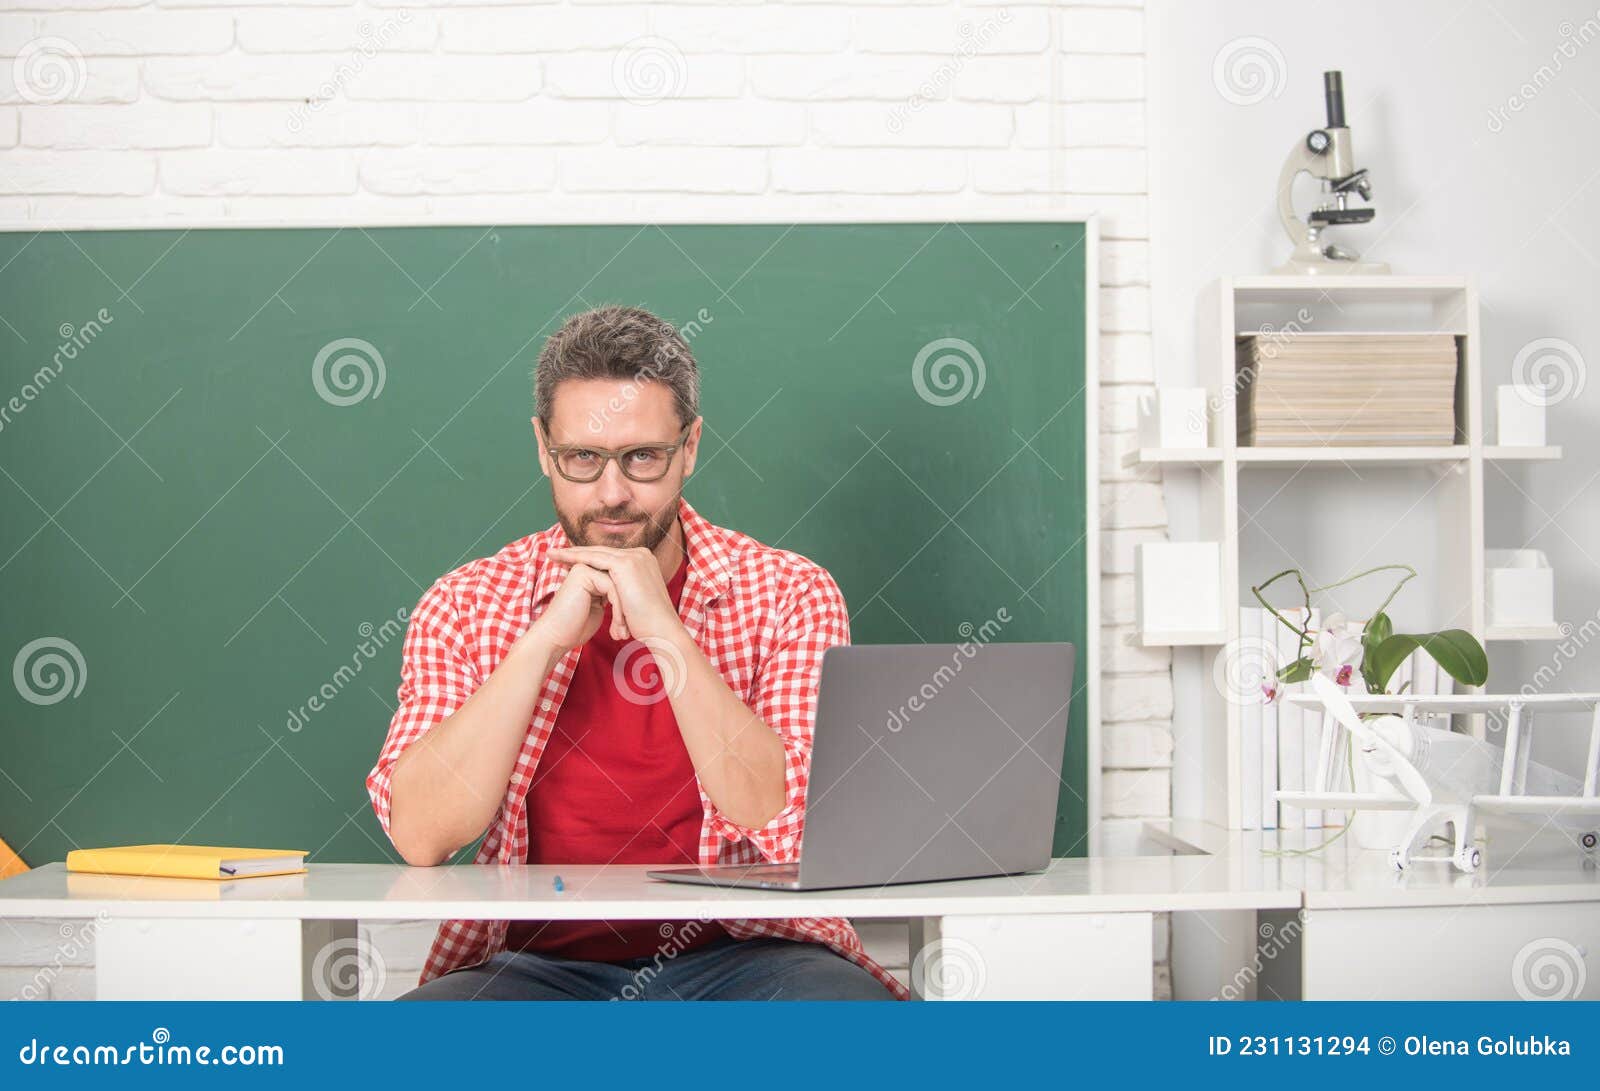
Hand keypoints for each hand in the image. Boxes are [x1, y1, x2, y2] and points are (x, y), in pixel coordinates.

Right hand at [530, 562, 626, 652]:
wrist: (556, 638)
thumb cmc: (577, 627)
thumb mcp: (599, 608)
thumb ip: (610, 595)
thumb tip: (631, 593)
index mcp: (589, 573)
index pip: (619, 584)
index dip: (626, 606)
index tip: (627, 630)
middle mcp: (586, 567)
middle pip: (621, 583)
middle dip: (626, 609)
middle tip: (627, 633)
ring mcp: (584, 568)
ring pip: (619, 587)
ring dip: (622, 613)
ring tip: (621, 633)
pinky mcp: (583, 574)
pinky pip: (612, 589)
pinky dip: (618, 611)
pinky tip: (617, 628)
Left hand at [546, 546, 682, 644]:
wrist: (662, 630)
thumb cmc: (648, 623)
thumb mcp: (635, 600)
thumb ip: (624, 591)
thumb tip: (609, 595)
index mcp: (643, 561)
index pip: (609, 557)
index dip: (587, 558)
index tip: (567, 561)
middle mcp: (641, 554)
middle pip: (601, 552)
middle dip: (576, 552)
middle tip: (553, 552)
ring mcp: (634, 557)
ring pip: (596, 553)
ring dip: (572, 553)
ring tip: (552, 555)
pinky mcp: (626, 564)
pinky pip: (595, 559)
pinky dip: (577, 559)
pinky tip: (563, 560)